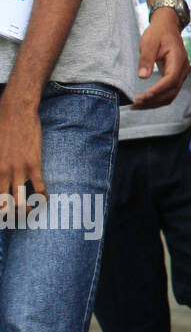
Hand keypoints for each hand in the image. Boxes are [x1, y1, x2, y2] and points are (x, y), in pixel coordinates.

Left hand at [0, 96, 44, 212]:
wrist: (15, 112)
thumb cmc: (0, 127)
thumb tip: (0, 172)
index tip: (3, 213)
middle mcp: (2, 173)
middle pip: (3, 204)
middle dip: (8, 215)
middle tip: (12, 218)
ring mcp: (17, 170)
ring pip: (20, 201)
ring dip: (25, 211)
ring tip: (28, 213)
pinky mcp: (33, 164)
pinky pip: (39, 187)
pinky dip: (42, 197)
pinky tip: (45, 200)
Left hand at [132, 11, 187, 108]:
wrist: (168, 27)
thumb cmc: (158, 33)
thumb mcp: (149, 42)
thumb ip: (146, 59)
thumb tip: (142, 76)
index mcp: (178, 60)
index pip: (171, 79)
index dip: (159, 89)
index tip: (145, 96)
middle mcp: (182, 69)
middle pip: (171, 91)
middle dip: (154, 100)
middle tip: (135, 103)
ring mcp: (180, 74)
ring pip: (171, 95)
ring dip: (155, 102)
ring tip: (137, 105)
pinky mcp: (175, 77)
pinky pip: (169, 92)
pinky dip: (157, 99)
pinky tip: (145, 101)